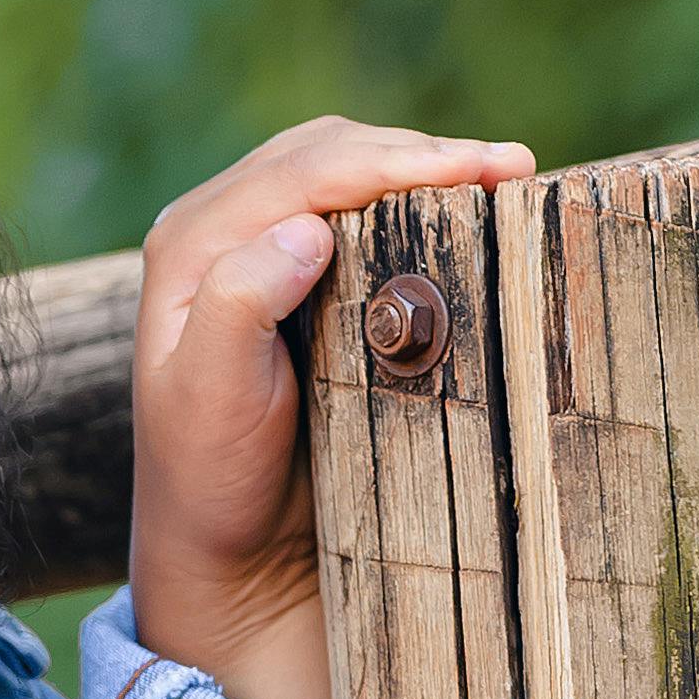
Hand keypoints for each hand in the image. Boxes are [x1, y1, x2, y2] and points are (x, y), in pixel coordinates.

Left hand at [127, 117, 536, 698]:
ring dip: (420, 166)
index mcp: (189, 245)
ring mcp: (251, 245)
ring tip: (500, 177)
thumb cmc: (214, 480)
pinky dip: (409, 197)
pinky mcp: (288, 271)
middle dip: (419, 154)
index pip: (301, 174)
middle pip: (327, 154)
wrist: (226, 544)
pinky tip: (462, 204)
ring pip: (344, 168)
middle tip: (509, 168)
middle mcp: (215, 230)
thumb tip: (304, 230)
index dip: (392, 163)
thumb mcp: (212, 400)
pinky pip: (354, 207)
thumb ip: (241, 305)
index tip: (476, 170)